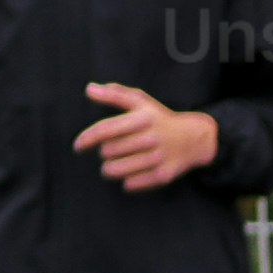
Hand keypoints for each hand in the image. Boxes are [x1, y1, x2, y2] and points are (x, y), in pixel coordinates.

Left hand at [78, 81, 217, 192]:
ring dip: (111, 168)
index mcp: (142, 118)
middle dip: (106, 151)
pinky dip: (127, 179)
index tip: (78, 146)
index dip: (87, 139)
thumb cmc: (159, 119)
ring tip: (118, 162)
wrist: (194, 138)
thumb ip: (114, 95)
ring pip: (115, 170)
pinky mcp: (163, 176)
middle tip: (115, 149)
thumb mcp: (140, 102)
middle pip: (108, 151)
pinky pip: (130, 184)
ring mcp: (158, 158)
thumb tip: (88, 89)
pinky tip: (135, 171)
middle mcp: (151, 137)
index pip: (105, 129)